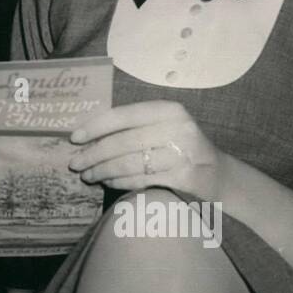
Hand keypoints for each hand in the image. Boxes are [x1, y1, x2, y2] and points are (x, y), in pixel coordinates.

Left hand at [68, 101, 227, 200]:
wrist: (218, 175)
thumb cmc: (179, 148)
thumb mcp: (162, 128)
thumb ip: (133, 127)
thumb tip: (87, 136)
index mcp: (168, 110)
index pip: (123, 115)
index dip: (95, 127)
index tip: (74, 138)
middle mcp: (178, 128)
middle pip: (123, 142)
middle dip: (94, 154)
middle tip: (75, 164)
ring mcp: (182, 153)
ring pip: (130, 163)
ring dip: (103, 171)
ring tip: (88, 176)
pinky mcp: (183, 177)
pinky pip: (141, 179)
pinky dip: (120, 182)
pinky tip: (108, 182)